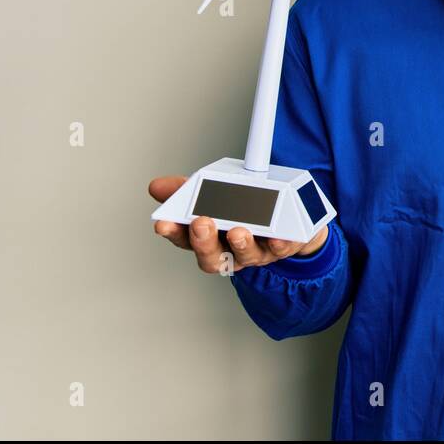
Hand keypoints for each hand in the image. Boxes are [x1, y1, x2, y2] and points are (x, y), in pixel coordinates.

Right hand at [149, 176, 327, 272]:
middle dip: (204, 241)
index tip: (163, 223)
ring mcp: (255, 252)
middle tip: (201, 223)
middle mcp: (229, 250)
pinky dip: (278, 244)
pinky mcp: (282, 247)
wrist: (285, 219)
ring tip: (237, 231)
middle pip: (212, 256)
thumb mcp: (213, 195)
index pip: (184, 239)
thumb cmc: (242, 211)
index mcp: (209, 237)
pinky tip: (275, 236)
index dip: (173, 232)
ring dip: (240, 244)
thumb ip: (187, 189)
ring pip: (245, 256)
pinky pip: (280, 249)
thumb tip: (157, 186)